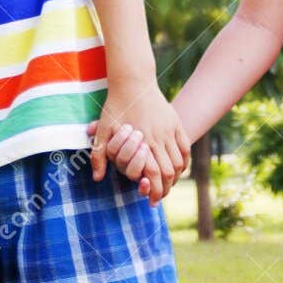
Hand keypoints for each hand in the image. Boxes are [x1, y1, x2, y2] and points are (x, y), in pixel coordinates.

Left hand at [89, 83, 189, 203]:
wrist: (133, 81)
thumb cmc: (116, 105)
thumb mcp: (103, 128)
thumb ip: (99, 154)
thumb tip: (98, 178)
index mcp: (141, 140)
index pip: (154, 173)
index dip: (154, 190)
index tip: (152, 201)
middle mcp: (159, 137)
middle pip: (169, 172)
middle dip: (165, 189)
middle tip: (159, 198)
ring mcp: (169, 130)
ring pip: (179, 162)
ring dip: (175, 177)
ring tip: (167, 185)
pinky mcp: (175, 123)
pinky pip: (185, 148)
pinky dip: (183, 162)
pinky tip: (177, 169)